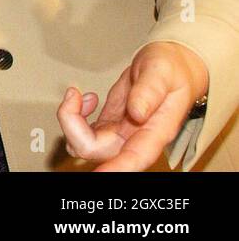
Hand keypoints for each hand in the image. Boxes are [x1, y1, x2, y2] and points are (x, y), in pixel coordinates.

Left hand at [57, 42, 207, 171]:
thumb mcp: (161, 71)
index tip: (101, 173)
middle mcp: (134, 138)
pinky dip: (73, 115)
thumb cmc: (172, 70)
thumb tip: (136, 112)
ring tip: (78, 95)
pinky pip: (81, 132)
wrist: (171, 67)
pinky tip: (86, 99)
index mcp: (155, 130)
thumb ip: (150, 90)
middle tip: (74, 96)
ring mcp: (119, 133)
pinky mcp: (108, 125)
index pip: (136, 156)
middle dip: (73, 126)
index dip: (118, 167)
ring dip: (70, 121)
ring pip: (84, 144)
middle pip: (96, 150)